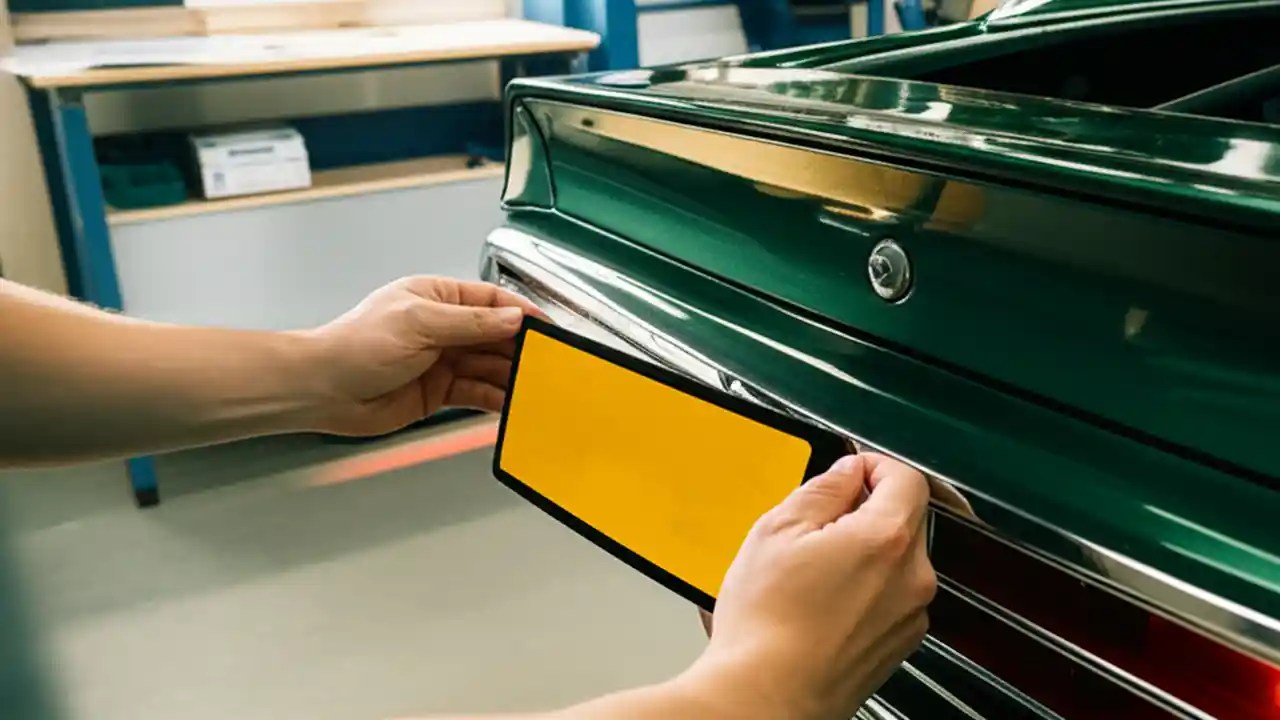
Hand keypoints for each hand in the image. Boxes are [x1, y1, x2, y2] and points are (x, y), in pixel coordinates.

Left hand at [303, 276, 540, 435]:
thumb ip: (471, 322)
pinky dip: (496, 398)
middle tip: (550, 362)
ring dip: (512, 375)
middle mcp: (443, 327)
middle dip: (521, 348)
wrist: (322, 391)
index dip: (522, 313)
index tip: (548, 327)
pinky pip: (476, 392)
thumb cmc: (358, 346)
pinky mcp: (439, 392)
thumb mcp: (420, 323)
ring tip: (538, 386)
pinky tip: (513, 403)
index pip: (491, 300)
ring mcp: (442, 360)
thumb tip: (513, 317)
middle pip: (495, 335)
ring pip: (489, 366)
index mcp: (437, 298)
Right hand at [681, 453, 934, 719]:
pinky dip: (864, 590)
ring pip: (896, 561)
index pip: (906, 477)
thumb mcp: (777, 530)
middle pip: (904, 519)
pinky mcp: (897, 645)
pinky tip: (821, 602)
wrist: (767, 696)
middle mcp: (912, 578)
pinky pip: (890, 598)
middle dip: (865, 511)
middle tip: (816, 523)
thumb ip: (822, 488)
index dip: (874, 465)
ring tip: (811, 571)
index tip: (850, 471)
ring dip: (863, 553)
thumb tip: (845, 472)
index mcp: (886, 539)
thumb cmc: (767, 625)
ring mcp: (909, 616)